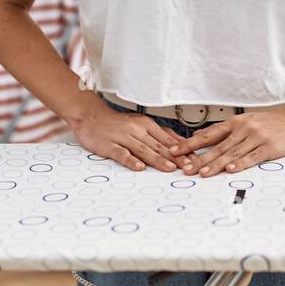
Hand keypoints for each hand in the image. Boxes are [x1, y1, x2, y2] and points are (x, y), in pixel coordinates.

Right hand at [70, 106, 190, 172]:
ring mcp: (123, 137)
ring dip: (157, 160)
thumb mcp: (141, 124)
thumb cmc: (117, 123)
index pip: (167, 139)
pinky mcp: (109, 145)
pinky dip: (131, 160)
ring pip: (143, 149)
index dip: (181, 150)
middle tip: (187, 167)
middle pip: (158, 145)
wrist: (91, 117)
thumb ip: (160, 134)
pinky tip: (139, 167)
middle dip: (175, 157)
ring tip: (169, 169)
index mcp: (146, 124)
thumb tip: (181, 142)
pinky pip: (122, 153)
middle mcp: (136, 130)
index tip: (193, 159)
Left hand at [167, 101, 284, 177]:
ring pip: (232, 153)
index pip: (208, 134)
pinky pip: (252, 157)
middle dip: (198, 158)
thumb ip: (226, 131)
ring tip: (202, 173)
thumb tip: (202, 137)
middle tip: (184, 168)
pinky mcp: (269, 146)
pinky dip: (240, 164)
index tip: (175, 151)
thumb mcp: (247, 121)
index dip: (191, 144)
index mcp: (236, 122)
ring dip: (215, 164)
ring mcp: (256, 137)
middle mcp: (243, 128)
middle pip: (217, 146)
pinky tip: (230, 170)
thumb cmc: (272, 122)